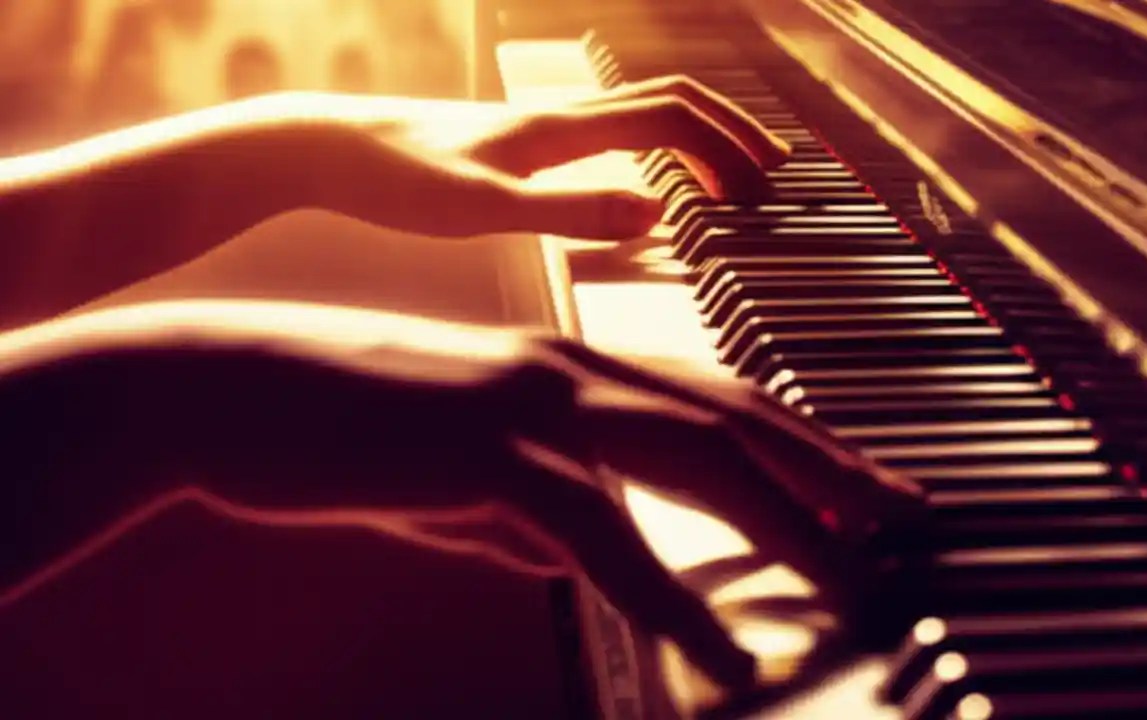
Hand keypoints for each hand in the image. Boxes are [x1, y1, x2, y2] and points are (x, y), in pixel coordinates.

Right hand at [1, 301, 923, 691]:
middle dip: (827, 468)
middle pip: (732, 416)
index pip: (713, 399)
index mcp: (572, 368)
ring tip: (849, 574)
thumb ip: (530, 508)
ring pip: (693, 456)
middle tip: (900, 515)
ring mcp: (533, 404)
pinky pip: (601, 528)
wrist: (242, 391)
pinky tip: (717, 645)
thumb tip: (581, 553)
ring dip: (780, 520)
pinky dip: (668, 592)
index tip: (856, 485)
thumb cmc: (354, 427)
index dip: (795, 440)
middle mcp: (572, 370)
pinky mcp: (487, 452)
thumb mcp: (462, 473)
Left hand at [303, 76, 788, 239]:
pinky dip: (649, 148)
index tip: (759, 187)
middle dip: (726, 134)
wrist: (321, 148)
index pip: (669, 117)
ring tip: (725, 172)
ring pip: (637, 116)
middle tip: (768, 174)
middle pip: (666, 105)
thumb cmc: (391, 178)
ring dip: (692, 137)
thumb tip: (657, 217)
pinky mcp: (514, 145)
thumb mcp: (482, 209)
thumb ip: (569, 214)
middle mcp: (555, 117)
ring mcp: (535, 128)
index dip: (724, 146)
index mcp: (558, 129)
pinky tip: (643, 177)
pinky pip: (605, 134)